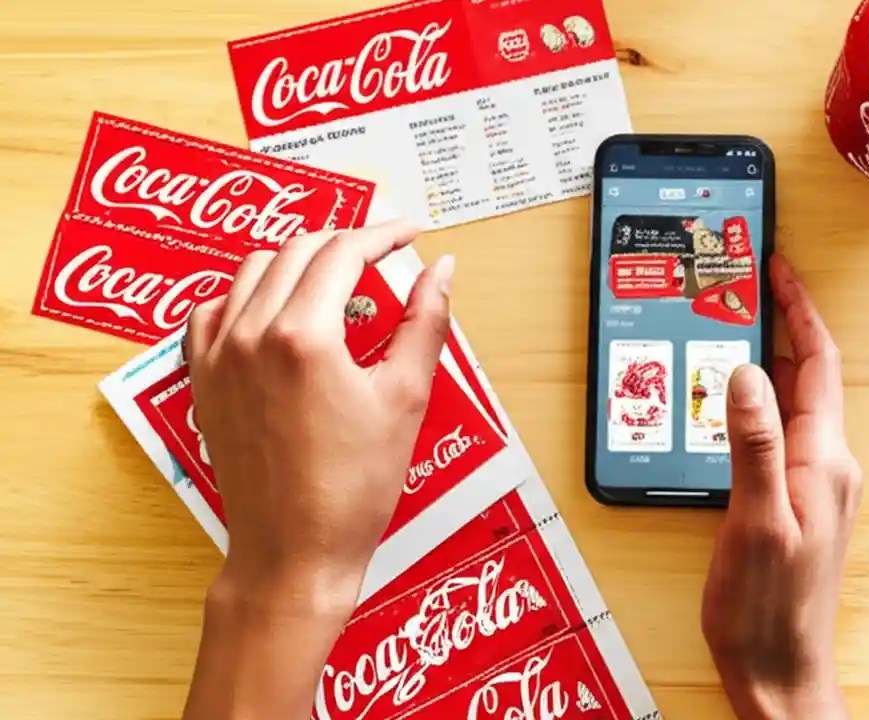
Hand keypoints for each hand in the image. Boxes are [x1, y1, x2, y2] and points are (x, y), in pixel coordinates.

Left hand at [181, 220, 452, 719]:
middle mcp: (250, 334)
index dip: (382, 233)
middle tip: (383, 253)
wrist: (293, 551)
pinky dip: (249, 293)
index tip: (409, 233)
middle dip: (345, 242)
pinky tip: (277, 310)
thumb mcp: (405, 398)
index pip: (342, 251)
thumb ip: (424, 322)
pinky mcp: (202, 379)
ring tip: (337, 280)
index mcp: (303, 336)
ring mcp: (217, 356)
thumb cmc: (352, 488)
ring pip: (253, 270)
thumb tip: (441, 269)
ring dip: (298, 261)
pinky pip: (215, 308)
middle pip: (297, 251)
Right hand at [702, 254, 861, 719]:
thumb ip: (753, 444)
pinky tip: (724, 405)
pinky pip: (777, 435)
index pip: (819, 364)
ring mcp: (813, 485)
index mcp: (825, 461)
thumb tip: (748, 371)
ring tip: (729, 332)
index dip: (798, 311)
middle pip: (807, 377)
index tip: (775, 269)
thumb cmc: (768, 609)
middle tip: (742, 289)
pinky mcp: (794, 503)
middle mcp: (827, 466)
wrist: (779, 673)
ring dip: (766, 364)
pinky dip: (753, 405)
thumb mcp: (755, 521)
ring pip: (791, 404)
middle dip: (779, 326)